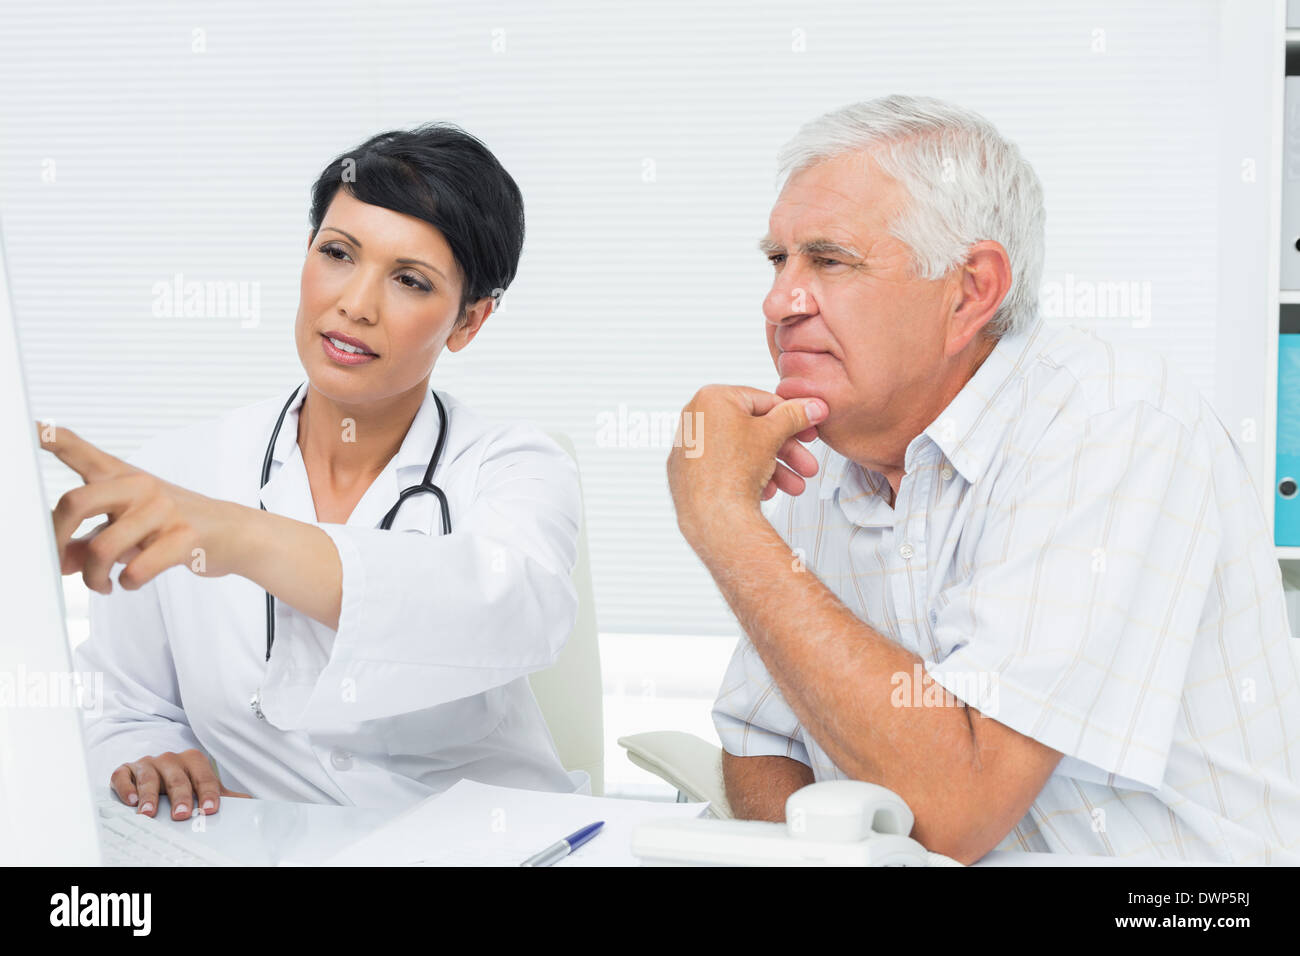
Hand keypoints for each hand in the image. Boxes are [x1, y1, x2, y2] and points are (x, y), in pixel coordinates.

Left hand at [37, 422, 243, 593]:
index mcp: (121, 476)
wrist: (233, 532)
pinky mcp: (183, 537)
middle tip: (60, 560)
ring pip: (103, 548)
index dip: (46, 436)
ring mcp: (162, 510)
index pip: (78, 450)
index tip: (26, 427)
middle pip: (76, 502)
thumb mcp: (129, 527)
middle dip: (57, 539)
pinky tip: (130, 581)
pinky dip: (127, 583)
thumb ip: (90, 540)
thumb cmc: (174, 524)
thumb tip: (62, 563)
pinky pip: (137, 569)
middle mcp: (139, 486)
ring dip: (94, 577)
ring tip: (101, 583)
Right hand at [110, 749, 250, 818]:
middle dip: (181, 796)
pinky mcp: (126, 770)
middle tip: (183, 815)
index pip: (204, 776)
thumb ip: (224, 796)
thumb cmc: (183, 783)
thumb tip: (251, 804)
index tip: (210, 810)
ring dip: (149, 795)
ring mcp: (148, 764)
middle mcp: (171, 759)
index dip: (208, 793)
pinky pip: (123, 775)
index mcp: (193, 761)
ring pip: (150, 775)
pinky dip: (126, 787)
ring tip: (149, 813)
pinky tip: (131, 800)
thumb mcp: (203, 788)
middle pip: (177, 777)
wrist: (154, 772)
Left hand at [666, 385, 826, 547]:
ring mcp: (689, 446)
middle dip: (786, 449)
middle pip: (754, 429)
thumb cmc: (731, 472)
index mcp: (711, 398)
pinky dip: (749, 476)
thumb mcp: (773, 434)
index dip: (792, 417)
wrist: (712, 517)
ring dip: (774, 467)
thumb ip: (795, 416)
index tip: (807, 426)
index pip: (763, 401)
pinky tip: (767, 489)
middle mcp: (695, 418)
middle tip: (805, 461)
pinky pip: (726, 466)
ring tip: (793, 484)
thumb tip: (809, 407)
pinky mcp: (689, 471)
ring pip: (743, 451)